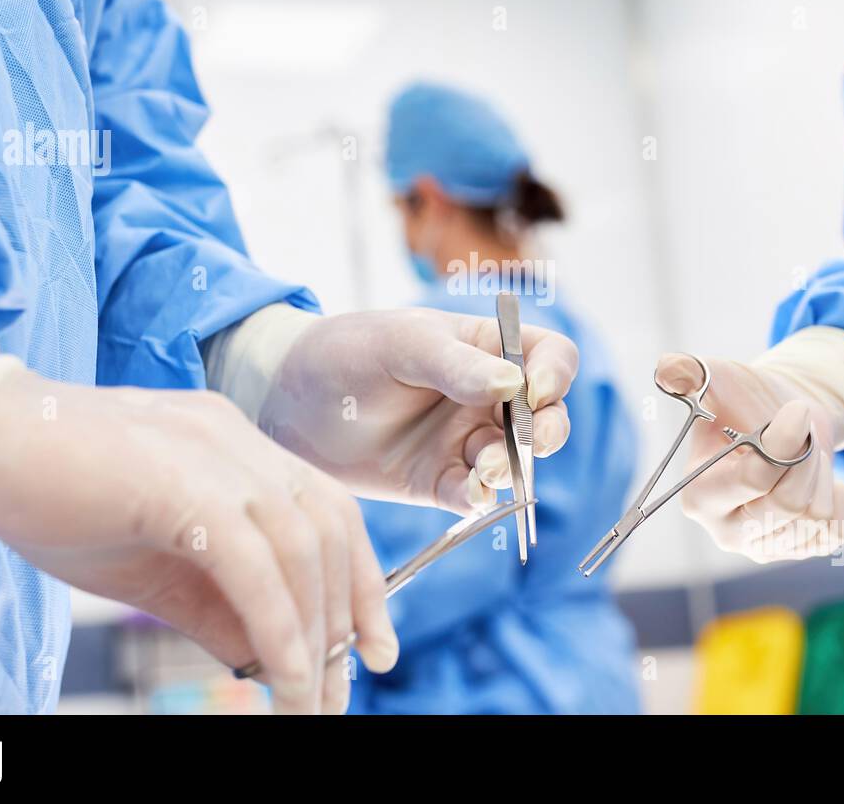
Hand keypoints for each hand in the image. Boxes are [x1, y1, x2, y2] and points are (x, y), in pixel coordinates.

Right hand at [0, 371, 396, 713]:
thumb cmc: (50, 498)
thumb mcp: (147, 566)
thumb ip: (212, 605)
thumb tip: (266, 659)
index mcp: (238, 446)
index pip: (328, 511)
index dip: (361, 581)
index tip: (371, 647)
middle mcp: (239, 440)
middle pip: (329, 529)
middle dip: (344, 618)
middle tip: (336, 695)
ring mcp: (213, 450)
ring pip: (301, 545)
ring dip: (316, 633)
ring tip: (310, 701)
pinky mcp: (179, 477)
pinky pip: (249, 560)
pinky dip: (277, 622)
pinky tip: (284, 674)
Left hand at [261, 308, 577, 512]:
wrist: (287, 401)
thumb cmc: (347, 352)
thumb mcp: (403, 345)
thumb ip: (458, 366)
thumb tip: (516, 385)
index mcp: (484, 348)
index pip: (548, 355)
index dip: (555, 374)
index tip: (537, 391)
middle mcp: (483, 396)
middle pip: (546, 416)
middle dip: (547, 431)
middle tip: (529, 442)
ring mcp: (462, 441)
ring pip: (513, 461)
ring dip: (509, 467)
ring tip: (482, 467)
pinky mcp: (437, 482)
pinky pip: (475, 496)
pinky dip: (480, 498)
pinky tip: (467, 493)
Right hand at [654, 355, 843, 561]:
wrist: (786, 419)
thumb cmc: (744, 400)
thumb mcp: (718, 378)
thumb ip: (686, 371)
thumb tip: (666, 371)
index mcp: (699, 496)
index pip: (753, 480)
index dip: (784, 442)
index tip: (796, 411)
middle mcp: (727, 531)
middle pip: (789, 503)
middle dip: (805, 458)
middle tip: (800, 432)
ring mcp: (764, 547)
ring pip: (818, 516)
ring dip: (821, 475)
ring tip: (801, 456)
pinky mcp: (799, 550)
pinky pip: (840, 530)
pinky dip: (841, 498)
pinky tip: (819, 482)